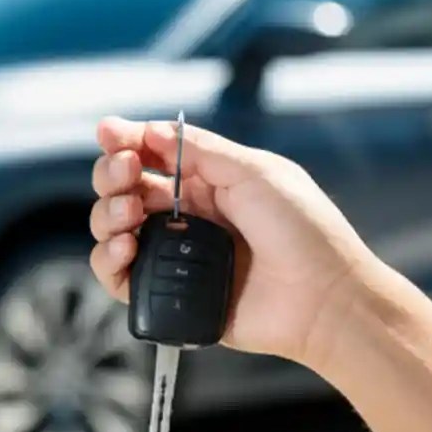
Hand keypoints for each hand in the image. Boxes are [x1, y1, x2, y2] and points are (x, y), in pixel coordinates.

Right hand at [87, 116, 375, 367]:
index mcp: (208, 183)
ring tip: (129, 215)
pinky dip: (107, 259)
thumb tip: (153, 131)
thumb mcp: (257, 173)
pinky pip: (118, 276)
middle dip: (111, 174)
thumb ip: (201, 150)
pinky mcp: (167, 293)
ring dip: (106, 214)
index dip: (125, 141)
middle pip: (123, 188)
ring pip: (111, 227)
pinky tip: (125, 248)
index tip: (110, 134)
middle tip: (124, 172)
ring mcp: (173, 255)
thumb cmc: (306, 233)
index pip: (151, 155)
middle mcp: (185, 216)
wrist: (324, 300)